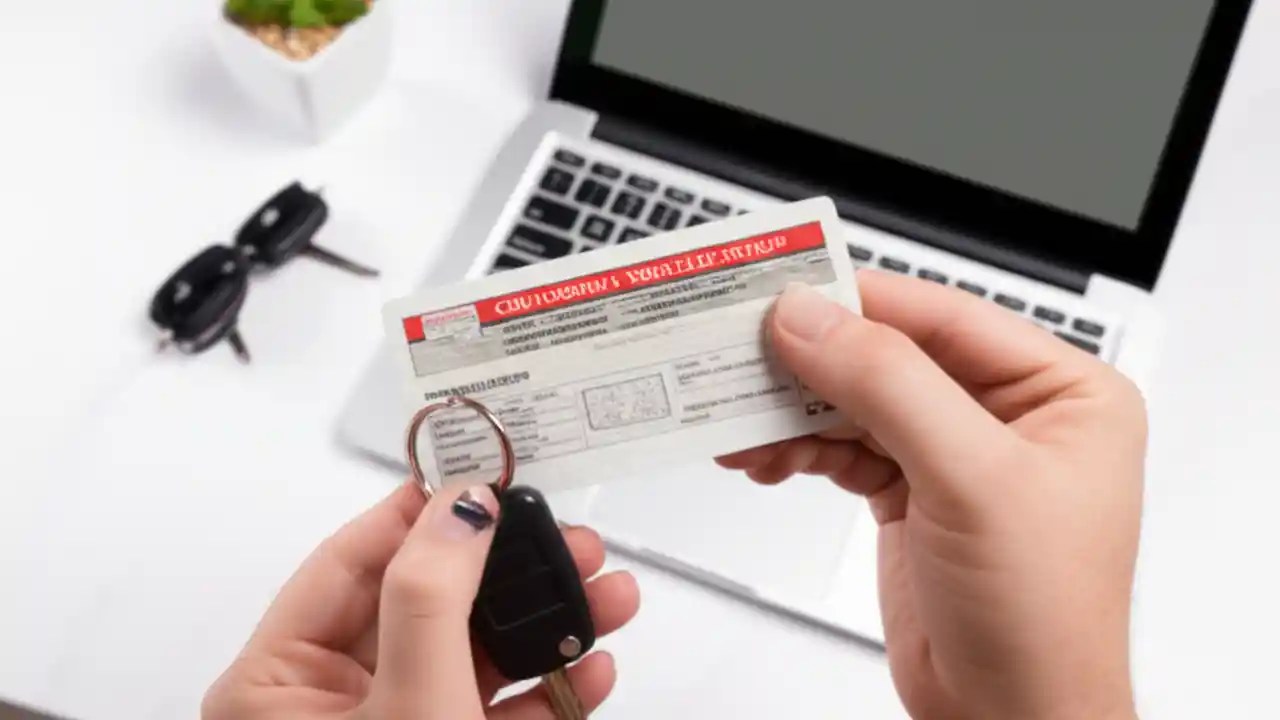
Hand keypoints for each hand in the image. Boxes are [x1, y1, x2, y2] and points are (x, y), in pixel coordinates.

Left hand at [203, 482, 639, 718]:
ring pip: (474, 653)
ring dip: (546, 624)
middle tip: (567, 538)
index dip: (419, 510)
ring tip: (605, 595)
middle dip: (510, 569)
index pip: (349, 561)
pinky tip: (592, 668)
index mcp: (276, 684)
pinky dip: (549, 690)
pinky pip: (499, 710)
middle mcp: (330, 705)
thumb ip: (431, 598)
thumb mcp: (409, 710)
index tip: (479, 471)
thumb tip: (458, 506)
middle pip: (427, 601)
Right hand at [719, 272, 1144, 719]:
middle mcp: (1008, 415)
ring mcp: (954, 454)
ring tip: (739, 417)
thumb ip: (888, 385)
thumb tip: (811, 317)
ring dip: (794, 409)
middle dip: (814, 361)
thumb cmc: (1043, 620)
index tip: (784, 290)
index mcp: (1059, 391)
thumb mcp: (971, 480)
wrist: (1010, 719)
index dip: (860, 300)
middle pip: (890, 355)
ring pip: (856, 401)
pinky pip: (842, 447)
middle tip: (742, 351)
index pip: (944, 317)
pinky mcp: (910, 493)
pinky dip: (797, 448)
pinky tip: (763, 455)